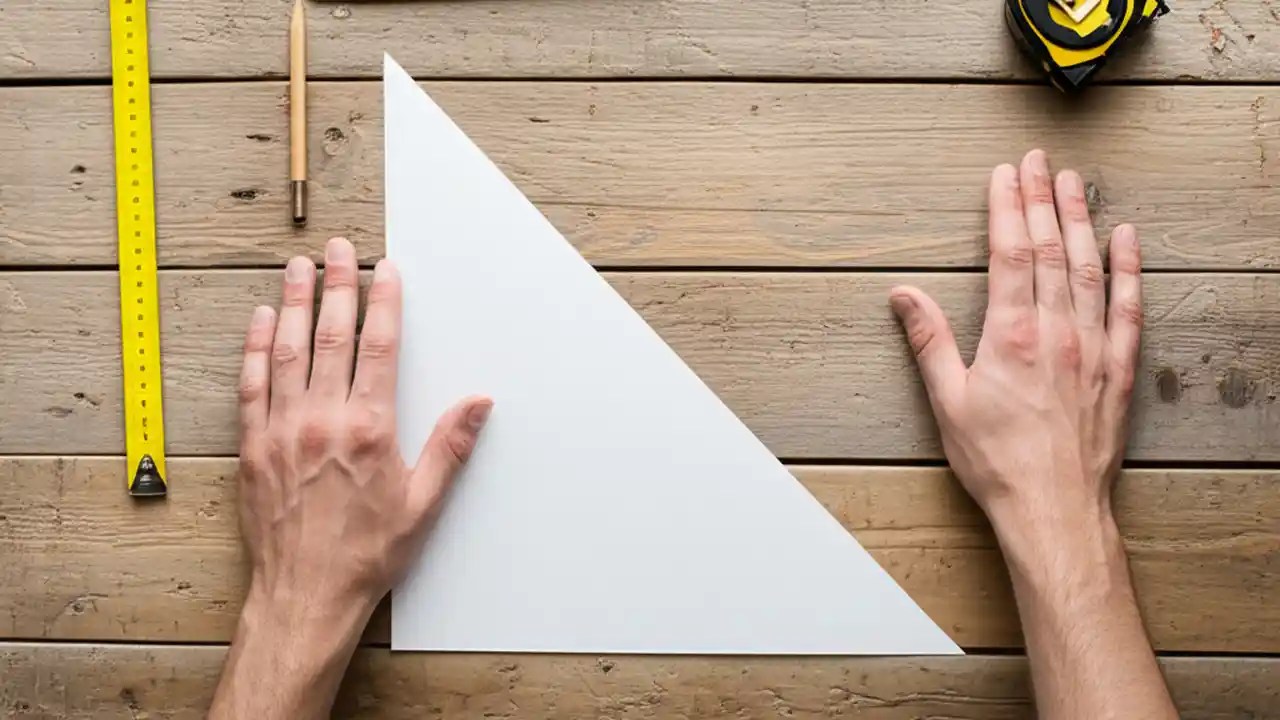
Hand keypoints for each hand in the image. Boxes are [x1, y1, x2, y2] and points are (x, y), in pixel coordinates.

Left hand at [237, 237, 492, 616]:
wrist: (305, 596)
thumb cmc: (366, 555)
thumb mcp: (424, 504)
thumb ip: (450, 446)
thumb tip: (479, 403)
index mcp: (370, 430)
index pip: (378, 348)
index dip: (384, 302)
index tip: (385, 271)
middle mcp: (322, 421)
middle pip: (331, 337)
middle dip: (337, 286)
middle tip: (338, 250)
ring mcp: (282, 431)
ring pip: (287, 351)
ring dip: (293, 304)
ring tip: (297, 268)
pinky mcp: (252, 448)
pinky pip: (251, 385)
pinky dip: (255, 349)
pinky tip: (260, 322)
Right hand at [889, 152, 1175, 719]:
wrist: (1053, 510)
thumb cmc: (997, 463)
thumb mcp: (948, 402)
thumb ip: (928, 341)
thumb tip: (903, 294)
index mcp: (1012, 336)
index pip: (1009, 254)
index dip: (1006, 208)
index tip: (1004, 173)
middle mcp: (1057, 331)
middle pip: (1050, 249)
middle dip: (1042, 199)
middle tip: (1039, 160)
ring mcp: (1092, 347)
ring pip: (1089, 268)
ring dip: (1081, 220)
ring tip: (1076, 182)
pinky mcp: (1116, 369)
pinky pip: (1127, 307)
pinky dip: (1129, 269)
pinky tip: (1127, 239)